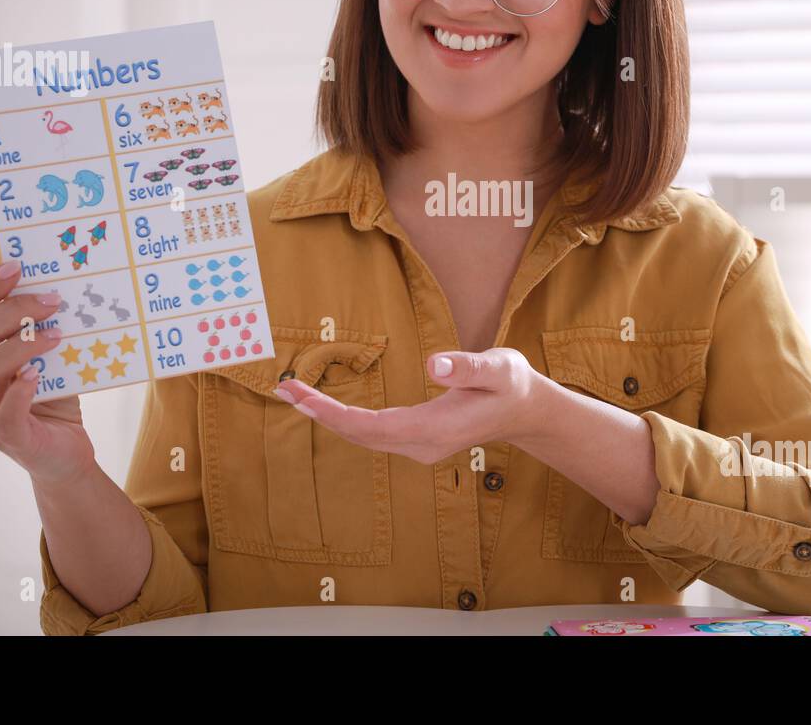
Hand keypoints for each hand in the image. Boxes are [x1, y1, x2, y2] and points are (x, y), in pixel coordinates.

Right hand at [0, 261, 96, 484]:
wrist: (66, 451)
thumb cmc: (51, 397)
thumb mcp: (42, 356)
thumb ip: (35, 328)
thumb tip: (52, 283)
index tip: (16, 266)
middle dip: (11, 310)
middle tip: (52, 299)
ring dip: (22, 345)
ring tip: (58, 333)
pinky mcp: (7, 439)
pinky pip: (4, 413)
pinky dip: (20, 390)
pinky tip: (38, 373)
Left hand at [274, 348, 549, 463]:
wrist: (526, 410)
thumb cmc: (512, 384)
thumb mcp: (498, 368)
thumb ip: (468, 367)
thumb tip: (433, 364)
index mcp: (435, 430)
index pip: (373, 427)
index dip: (335, 415)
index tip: (304, 399)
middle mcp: (421, 445)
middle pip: (361, 435)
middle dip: (321, 413)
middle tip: (283, 388)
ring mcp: (418, 446)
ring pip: (364, 437)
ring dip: (328, 417)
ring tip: (294, 393)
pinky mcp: (417, 439)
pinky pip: (372, 433)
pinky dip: (345, 419)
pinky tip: (326, 406)